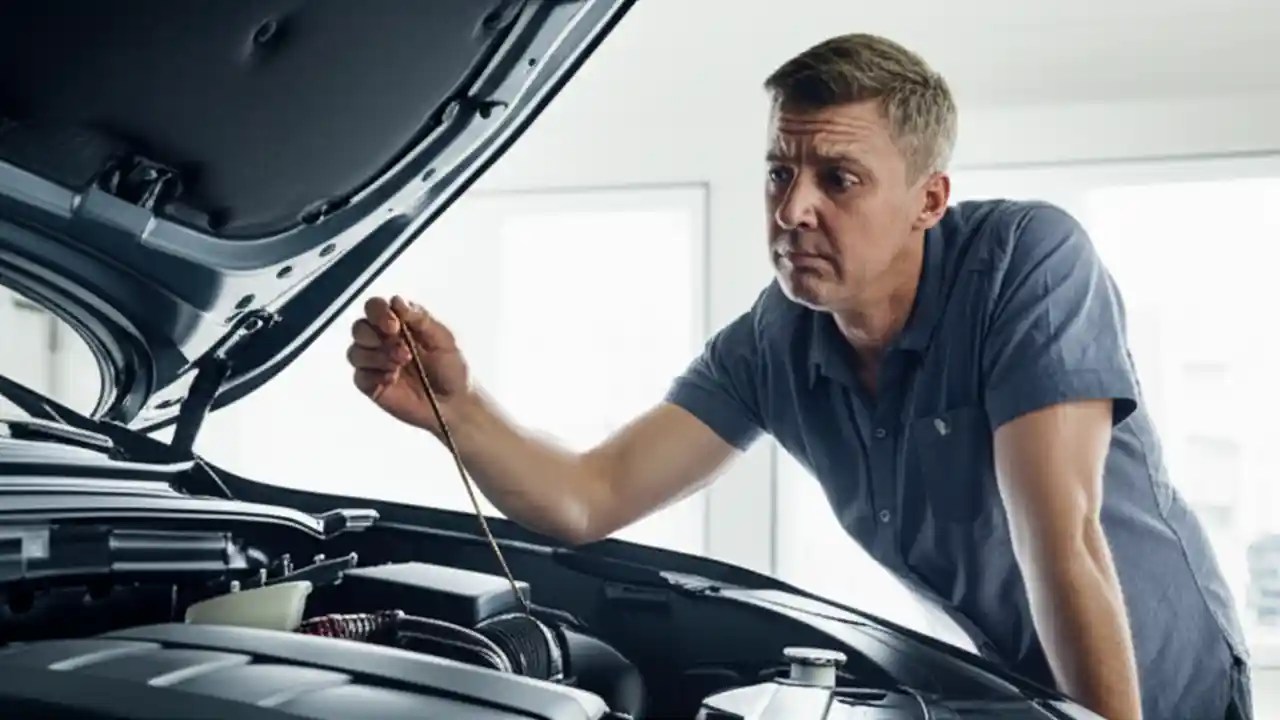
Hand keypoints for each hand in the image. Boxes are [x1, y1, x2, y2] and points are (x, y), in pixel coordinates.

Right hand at [347, 295, 471, 432]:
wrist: (454, 404)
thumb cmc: (451, 369)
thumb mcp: (442, 339)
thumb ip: (420, 319)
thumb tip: (396, 301)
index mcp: (398, 325)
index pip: (375, 308)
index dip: (379, 313)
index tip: (394, 326)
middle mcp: (382, 341)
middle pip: (359, 328)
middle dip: (375, 336)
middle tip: (402, 351)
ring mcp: (375, 363)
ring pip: (355, 351)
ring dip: (378, 357)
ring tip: (402, 365)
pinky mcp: (370, 385)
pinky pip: (359, 375)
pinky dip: (375, 375)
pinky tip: (393, 379)